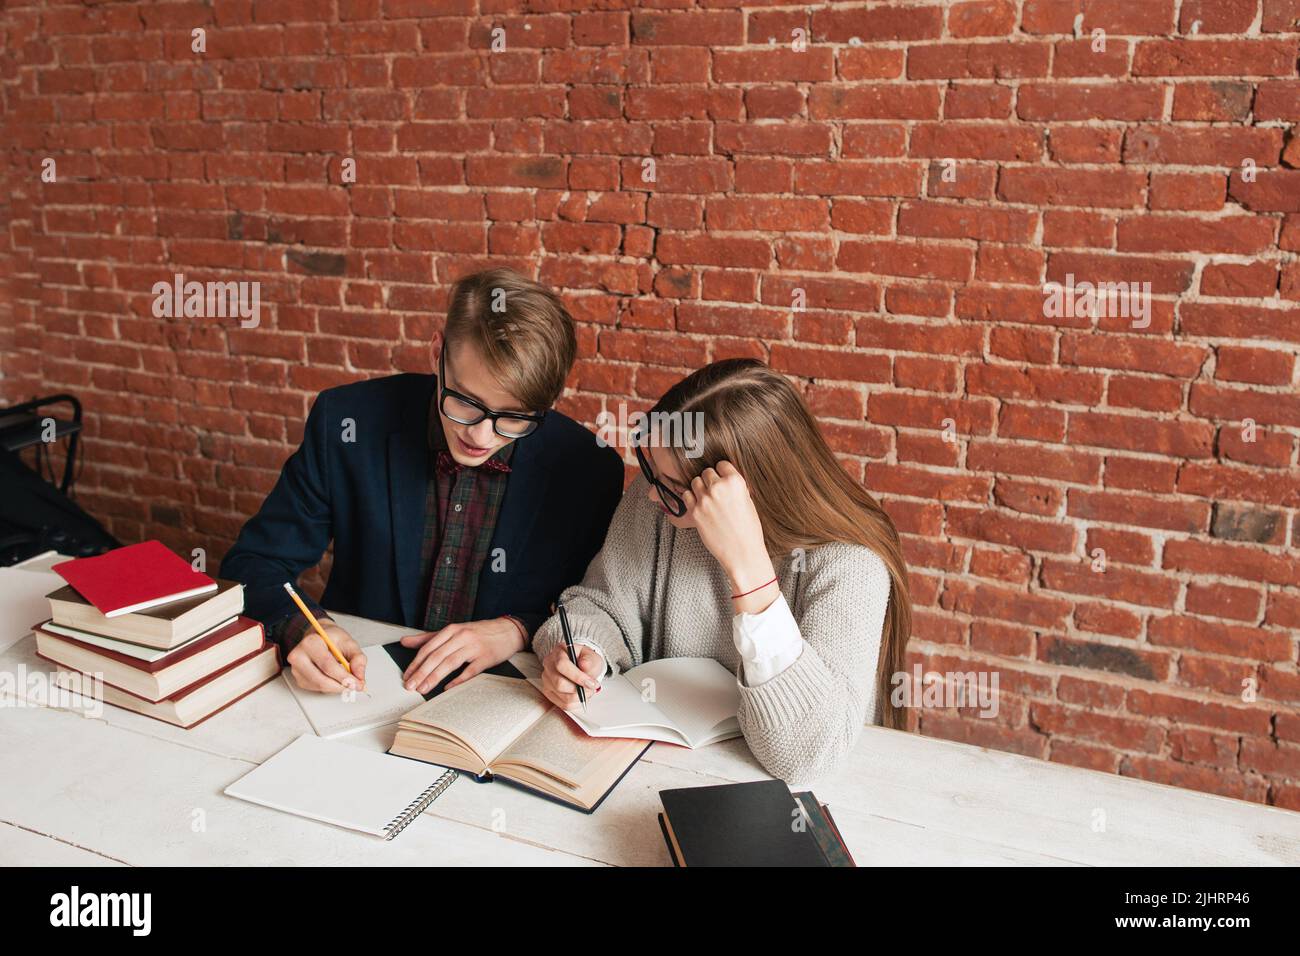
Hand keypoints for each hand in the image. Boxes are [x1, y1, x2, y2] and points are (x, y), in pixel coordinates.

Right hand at [287, 623, 367, 693]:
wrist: (320, 637)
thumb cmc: (332, 639)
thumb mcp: (349, 643)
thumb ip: (358, 658)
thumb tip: (359, 677)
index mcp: (311, 643)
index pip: (327, 665)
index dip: (344, 677)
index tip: (357, 683)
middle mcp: (299, 656)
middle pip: (321, 680)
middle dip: (341, 686)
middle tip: (355, 686)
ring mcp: (296, 669)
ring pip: (319, 686)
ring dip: (336, 687)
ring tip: (347, 680)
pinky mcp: (299, 679)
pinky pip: (316, 689)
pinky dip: (329, 687)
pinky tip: (335, 678)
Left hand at [400, 617, 525, 693]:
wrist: (508, 631)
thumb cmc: (478, 633)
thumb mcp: (453, 631)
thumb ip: (428, 638)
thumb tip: (405, 642)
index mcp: (452, 630)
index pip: (428, 647)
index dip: (416, 663)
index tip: (406, 676)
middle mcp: (462, 637)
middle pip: (437, 656)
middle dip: (421, 673)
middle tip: (410, 686)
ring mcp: (474, 647)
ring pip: (450, 663)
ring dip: (434, 677)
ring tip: (423, 689)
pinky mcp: (486, 658)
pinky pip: (469, 671)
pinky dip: (457, 680)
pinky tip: (447, 688)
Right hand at [540, 644, 602, 710]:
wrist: (582, 666)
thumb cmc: (586, 660)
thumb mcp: (592, 656)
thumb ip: (589, 661)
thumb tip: (584, 666)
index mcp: (558, 652)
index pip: (562, 665)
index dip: (577, 676)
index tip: (591, 682)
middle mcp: (549, 666)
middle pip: (559, 683)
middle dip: (579, 689)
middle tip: (592, 688)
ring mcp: (547, 680)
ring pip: (562, 696)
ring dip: (579, 697)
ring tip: (588, 691)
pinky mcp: (549, 692)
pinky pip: (563, 704)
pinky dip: (576, 703)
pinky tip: (582, 696)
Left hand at [682, 460, 773, 590]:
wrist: (742, 552)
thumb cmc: (749, 529)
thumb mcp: (748, 501)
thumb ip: (735, 487)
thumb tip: (725, 478)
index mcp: (735, 482)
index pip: (721, 464)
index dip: (722, 472)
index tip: (722, 479)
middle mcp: (719, 488)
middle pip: (706, 472)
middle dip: (710, 480)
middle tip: (715, 491)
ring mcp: (705, 499)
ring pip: (695, 481)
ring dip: (699, 487)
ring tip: (707, 498)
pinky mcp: (695, 512)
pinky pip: (686, 495)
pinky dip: (691, 498)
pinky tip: (699, 505)